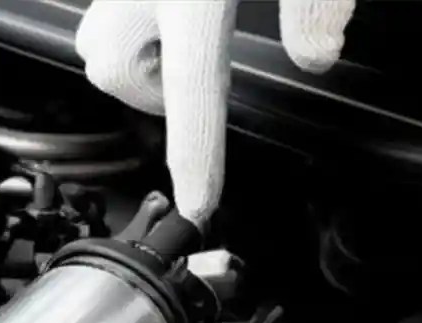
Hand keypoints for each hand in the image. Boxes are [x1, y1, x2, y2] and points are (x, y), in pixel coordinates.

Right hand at [76, 0, 354, 225]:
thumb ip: (319, 1)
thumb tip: (316, 54)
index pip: (194, 93)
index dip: (196, 158)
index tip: (197, 204)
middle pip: (114, 68)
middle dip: (154, 93)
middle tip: (200, 87)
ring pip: (102, 33)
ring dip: (140, 55)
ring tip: (188, 42)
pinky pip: (109, 0)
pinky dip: (137, 16)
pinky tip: (177, 3)